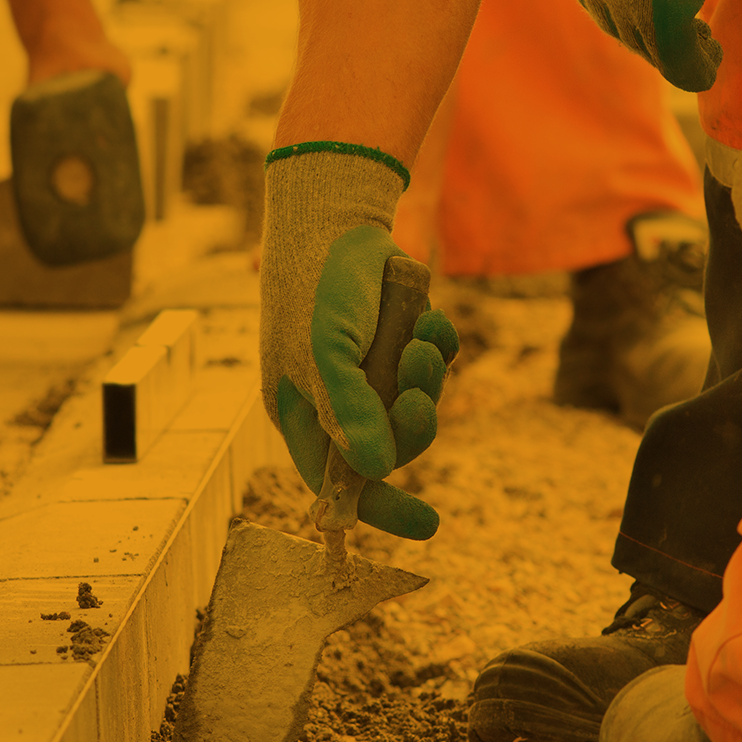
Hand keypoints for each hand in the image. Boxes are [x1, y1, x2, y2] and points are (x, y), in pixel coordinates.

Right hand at [261, 222, 457, 539]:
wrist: (337, 216)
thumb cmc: (318, 288)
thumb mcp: (329, 355)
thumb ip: (352, 413)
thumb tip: (378, 470)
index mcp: (304, 411)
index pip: (337, 480)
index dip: (379, 507)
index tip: (429, 525)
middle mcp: (336, 397)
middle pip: (390, 445)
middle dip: (411, 423)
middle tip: (416, 394)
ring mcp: (368, 369)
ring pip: (416, 405)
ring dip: (426, 379)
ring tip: (417, 339)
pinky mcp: (395, 340)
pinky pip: (432, 365)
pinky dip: (438, 347)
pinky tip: (428, 320)